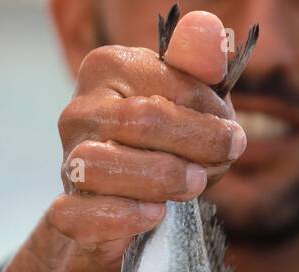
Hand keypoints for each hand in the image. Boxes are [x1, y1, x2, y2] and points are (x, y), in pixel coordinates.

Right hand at [50, 11, 246, 261]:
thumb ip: (199, 65)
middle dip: (196, 143)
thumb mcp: (191, 102)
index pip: (166, 82)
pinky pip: (78, 214)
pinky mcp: (67, 210)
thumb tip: (210, 28)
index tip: (231, 133)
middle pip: (139, 121)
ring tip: (193, 185)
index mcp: (107, 69)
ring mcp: (69, 161)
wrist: (130, 208)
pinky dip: (121, 216)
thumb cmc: (164, 146)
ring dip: (159, 178)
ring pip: (100, 166)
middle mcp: (80, 111)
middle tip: (224, 159)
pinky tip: (155, 214)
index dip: (209, 110)